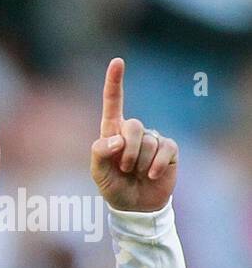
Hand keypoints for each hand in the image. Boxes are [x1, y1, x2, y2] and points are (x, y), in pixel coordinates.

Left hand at [91, 58, 177, 212]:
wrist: (135, 206)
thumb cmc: (114, 187)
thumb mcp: (98, 173)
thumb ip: (100, 153)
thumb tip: (118, 138)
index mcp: (113, 132)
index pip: (114, 103)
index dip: (115, 82)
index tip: (117, 61)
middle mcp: (134, 132)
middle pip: (133, 126)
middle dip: (127, 151)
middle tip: (124, 169)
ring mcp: (153, 139)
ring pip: (148, 142)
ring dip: (139, 163)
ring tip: (136, 174)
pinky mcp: (169, 150)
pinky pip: (164, 149)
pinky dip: (155, 165)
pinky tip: (152, 175)